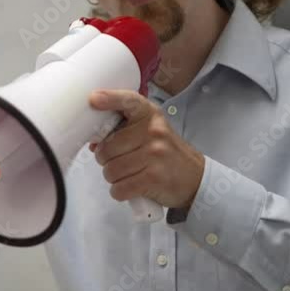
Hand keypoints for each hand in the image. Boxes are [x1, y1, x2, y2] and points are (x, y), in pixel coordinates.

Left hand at [89, 89, 204, 209]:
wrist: (196, 178)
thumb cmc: (166, 153)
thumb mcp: (150, 132)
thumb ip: (124, 131)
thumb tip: (94, 143)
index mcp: (149, 115)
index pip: (128, 101)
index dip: (110, 99)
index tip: (94, 99)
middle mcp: (153, 132)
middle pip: (107, 148)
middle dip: (106, 159)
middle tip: (119, 161)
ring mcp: (154, 155)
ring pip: (110, 170)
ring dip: (113, 177)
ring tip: (128, 174)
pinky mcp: (153, 178)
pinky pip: (119, 188)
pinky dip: (120, 192)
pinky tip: (131, 187)